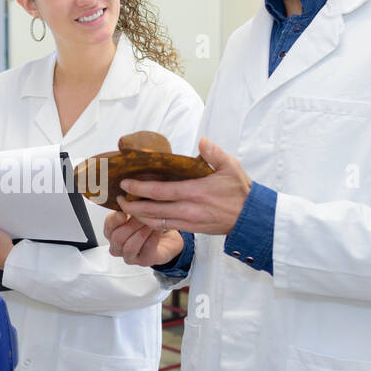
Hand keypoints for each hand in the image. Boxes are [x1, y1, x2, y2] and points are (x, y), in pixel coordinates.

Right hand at [104, 212, 185, 266]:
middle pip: (117, 238)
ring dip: (142, 232)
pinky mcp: (144, 261)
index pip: (108, 226)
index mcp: (112, 232)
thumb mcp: (137, 212)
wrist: (167, 238)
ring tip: (151, 222)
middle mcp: (117, 247)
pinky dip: (153, 236)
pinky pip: (146, 249)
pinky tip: (158, 229)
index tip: (124, 210)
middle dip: (132, 224)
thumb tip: (129, 197)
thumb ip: (129, 207)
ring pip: (129, 247)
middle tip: (144, 214)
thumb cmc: (149, 225)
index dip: (115, 219)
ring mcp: (129, 256)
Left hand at [116, 138, 250, 235]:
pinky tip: (144, 217)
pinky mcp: (191, 230)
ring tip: (127, 208)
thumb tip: (202, 141)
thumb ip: (214, 153)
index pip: (160, 191)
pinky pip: (166, 228)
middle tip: (119, 198)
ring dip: (139, 216)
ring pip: (156, 222)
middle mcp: (188, 209)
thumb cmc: (240, 191)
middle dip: (132, 205)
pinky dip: (151, 223)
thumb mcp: (231, 167)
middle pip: (152, 210)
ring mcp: (189, 222)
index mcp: (195, 192)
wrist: (251, 218)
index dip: (140, 189)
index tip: (126, 183)